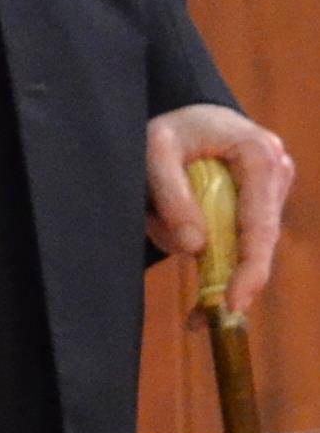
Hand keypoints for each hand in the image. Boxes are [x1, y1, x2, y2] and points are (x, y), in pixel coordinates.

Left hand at [151, 105, 294, 315]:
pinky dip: (212, 247)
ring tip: (158, 226)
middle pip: (258, 240)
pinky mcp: (261, 202)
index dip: (250, 268)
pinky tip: (182, 246)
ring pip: (244, 240)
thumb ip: (171, 195)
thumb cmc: (171, 128)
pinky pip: (239, 234)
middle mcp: (277, 172)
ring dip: (205, 251)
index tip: (233, 302)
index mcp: (258, 154)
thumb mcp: (154, 149)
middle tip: (200, 317)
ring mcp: (273, 189)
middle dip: (226, 273)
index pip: (260, 224)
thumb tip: (194, 247)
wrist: (188, 115)